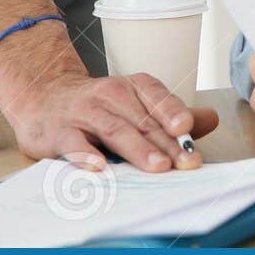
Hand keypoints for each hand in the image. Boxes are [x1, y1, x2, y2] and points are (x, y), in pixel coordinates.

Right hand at [6, 72, 218, 172]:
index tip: (187, 128)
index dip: (172, 112)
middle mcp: (110, 95)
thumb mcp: (135, 103)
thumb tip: (211, 119)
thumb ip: (170, 114)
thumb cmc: (98, 106)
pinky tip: (98, 166)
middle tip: (185, 162)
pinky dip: (85, 154)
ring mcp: (83, 112)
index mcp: (132, 87)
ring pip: (114, 129)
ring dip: (137, 148)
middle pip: (142, 119)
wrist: (43, 97)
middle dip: (166, 142)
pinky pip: (73, 143)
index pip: (156, 97)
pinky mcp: (59, 132)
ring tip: (157, 165)